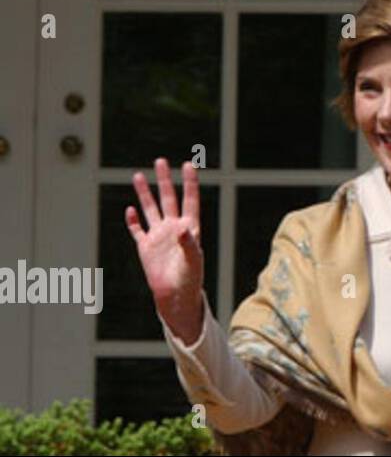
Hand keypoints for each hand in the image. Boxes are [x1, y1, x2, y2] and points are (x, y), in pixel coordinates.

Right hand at [125, 158, 204, 344]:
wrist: (175, 296)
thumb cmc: (190, 279)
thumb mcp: (194, 260)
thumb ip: (189, 243)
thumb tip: (182, 228)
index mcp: (190, 228)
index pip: (190, 200)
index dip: (189, 182)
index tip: (188, 165)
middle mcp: (174, 228)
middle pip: (168, 198)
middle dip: (164, 180)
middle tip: (160, 161)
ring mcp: (159, 236)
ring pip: (150, 209)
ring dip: (144, 194)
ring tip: (138, 175)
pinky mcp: (145, 247)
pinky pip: (137, 229)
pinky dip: (133, 220)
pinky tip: (130, 208)